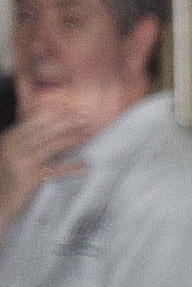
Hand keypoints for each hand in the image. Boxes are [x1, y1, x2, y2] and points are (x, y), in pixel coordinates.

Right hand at [0, 92, 98, 231]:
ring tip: (88, 134)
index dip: (53, 113)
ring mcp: (21, 162)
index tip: (70, 107)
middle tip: (85, 116)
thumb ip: (27, 142)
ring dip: (71, 139)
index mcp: (10, 138)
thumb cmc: (6, 179)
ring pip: (50, 146)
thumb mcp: (13, 156)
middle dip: (66, 122)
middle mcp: (14, 146)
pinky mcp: (28, 179)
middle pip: (44, 130)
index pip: (33, 120)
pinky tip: (85, 166)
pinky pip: (53, 171)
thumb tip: (50, 132)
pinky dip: (70, 168)